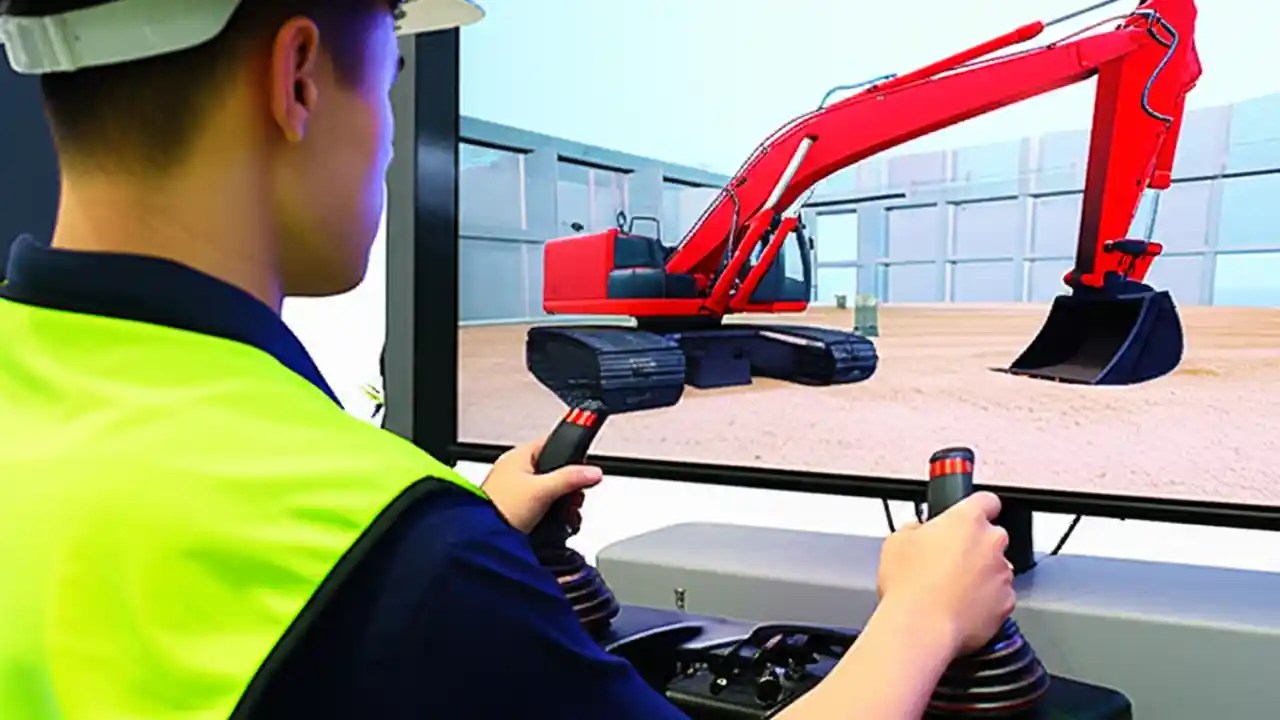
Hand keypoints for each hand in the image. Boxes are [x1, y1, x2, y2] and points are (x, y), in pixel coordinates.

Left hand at [482, 441, 603, 533]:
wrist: (480, 539)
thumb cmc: (499, 508)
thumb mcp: (542, 490)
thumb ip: (570, 478)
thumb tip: (593, 471)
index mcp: (519, 457)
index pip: (551, 444)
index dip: (569, 455)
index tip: (582, 469)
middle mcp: (516, 471)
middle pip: (554, 472)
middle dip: (568, 488)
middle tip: (573, 499)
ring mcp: (515, 492)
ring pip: (549, 492)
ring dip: (561, 504)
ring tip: (565, 515)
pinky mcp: (516, 511)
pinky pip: (541, 507)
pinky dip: (552, 515)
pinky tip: (556, 524)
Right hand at [876, 492, 1013, 655]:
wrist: (921, 627)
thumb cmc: (909, 585)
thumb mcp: (896, 542)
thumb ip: (915, 529)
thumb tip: (918, 533)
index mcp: (967, 520)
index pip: (986, 500)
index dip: (977, 508)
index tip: (968, 516)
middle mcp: (991, 543)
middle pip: (990, 537)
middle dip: (974, 547)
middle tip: (946, 561)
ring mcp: (1002, 574)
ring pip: (995, 568)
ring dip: (979, 575)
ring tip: (949, 589)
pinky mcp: (1006, 603)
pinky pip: (998, 597)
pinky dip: (984, 601)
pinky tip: (959, 607)